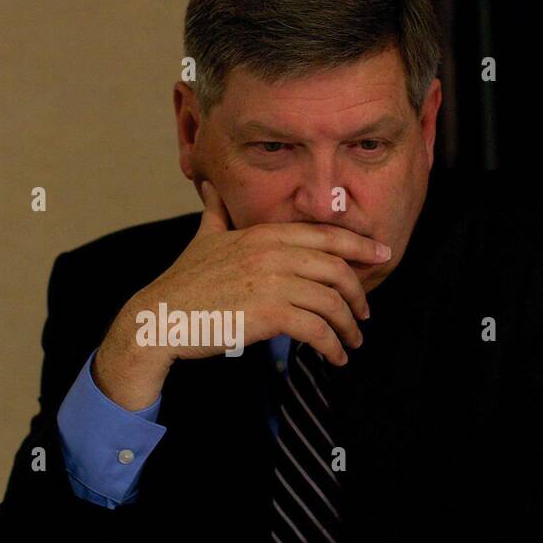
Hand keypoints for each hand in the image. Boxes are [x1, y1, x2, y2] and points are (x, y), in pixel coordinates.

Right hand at [92, 179, 391, 408]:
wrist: (161, 316)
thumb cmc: (183, 282)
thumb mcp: (203, 238)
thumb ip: (216, 212)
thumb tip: (211, 186)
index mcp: (264, 234)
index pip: (325, 235)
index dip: (359, 245)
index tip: (381, 254)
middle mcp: (273, 253)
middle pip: (336, 269)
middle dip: (358, 293)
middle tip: (364, 313)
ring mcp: (272, 283)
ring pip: (330, 303)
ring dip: (348, 327)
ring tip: (351, 342)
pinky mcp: (269, 315)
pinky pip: (316, 330)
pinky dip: (332, 346)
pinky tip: (336, 356)